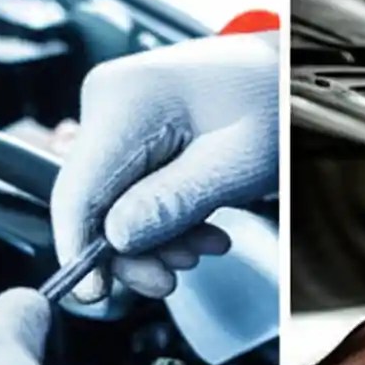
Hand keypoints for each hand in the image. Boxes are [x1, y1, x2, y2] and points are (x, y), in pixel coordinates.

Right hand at [51, 32, 278, 302]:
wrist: (288, 71)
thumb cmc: (275, 101)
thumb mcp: (235, 163)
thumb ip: (173, 203)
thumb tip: (118, 240)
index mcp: (125, 102)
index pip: (76, 193)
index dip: (79, 251)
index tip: (95, 293)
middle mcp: (108, 102)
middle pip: (92, 202)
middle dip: (132, 249)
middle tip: (171, 278)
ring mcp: (117, 112)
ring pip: (112, 200)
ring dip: (154, 235)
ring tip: (206, 241)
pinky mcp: (132, 126)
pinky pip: (130, 184)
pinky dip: (161, 214)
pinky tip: (199, 223)